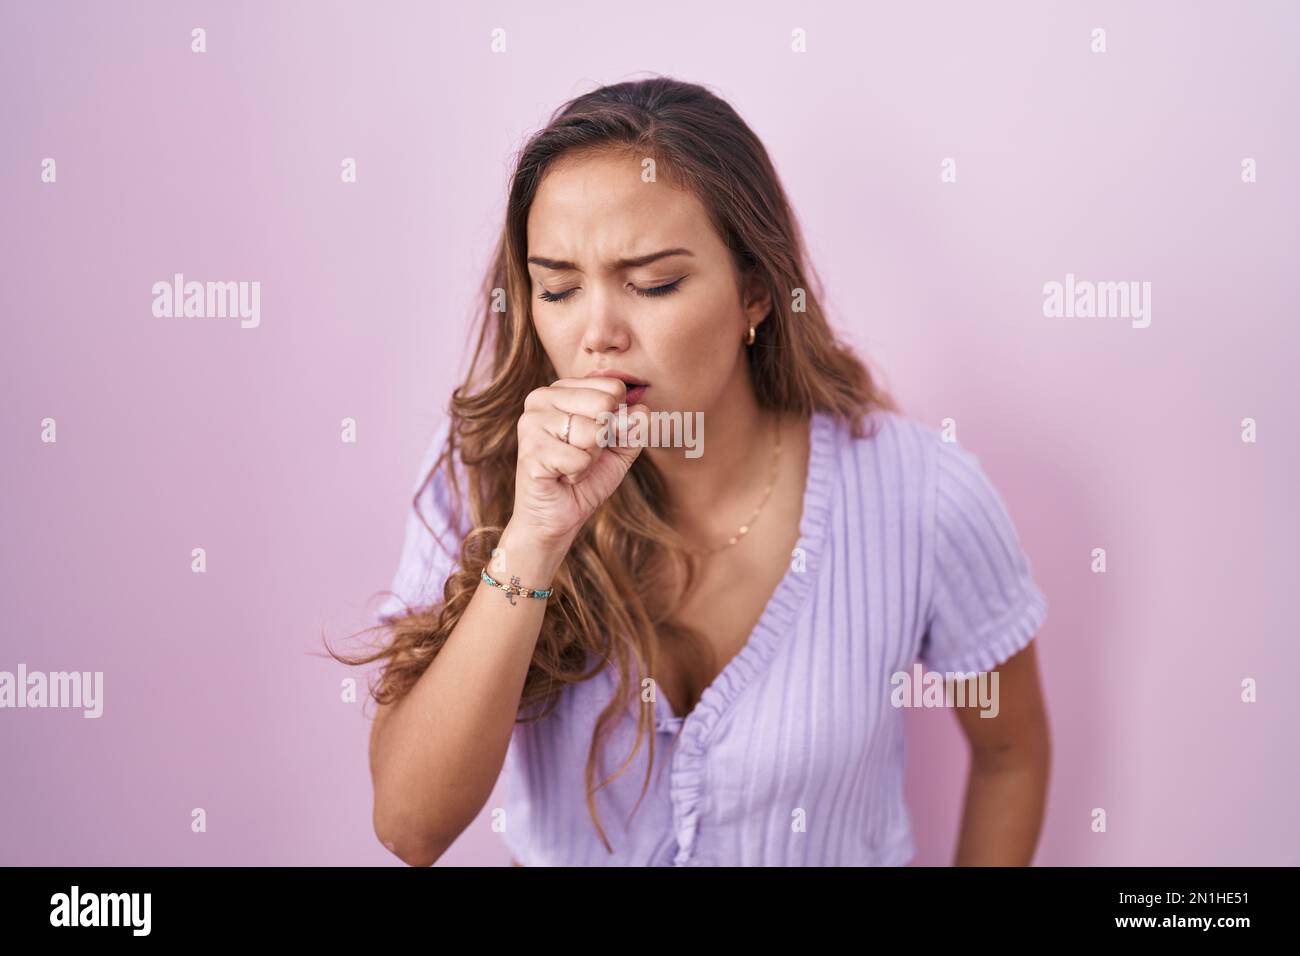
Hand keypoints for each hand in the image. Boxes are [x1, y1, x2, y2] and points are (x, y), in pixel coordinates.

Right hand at [510, 377, 649, 547]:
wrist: (556, 517)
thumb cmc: (585, 478)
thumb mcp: (620, 447)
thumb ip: (635, 426)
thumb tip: (641, 412)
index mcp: (562, 389)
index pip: (613, 388)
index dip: (617, 420)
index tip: (597, 438)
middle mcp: (541, 398)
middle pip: (604, 405)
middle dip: (603, 439)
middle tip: (582, 454)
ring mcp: (531, 423)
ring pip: (592, 432)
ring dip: (589, 459)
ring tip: (570, 466)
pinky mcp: (530, 451)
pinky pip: (580, 459)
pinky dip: (578, 474)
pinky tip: (561, 476)